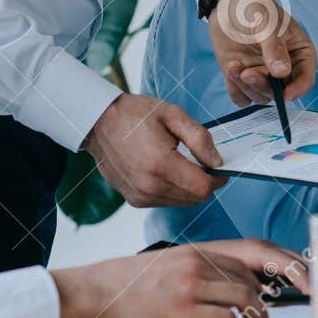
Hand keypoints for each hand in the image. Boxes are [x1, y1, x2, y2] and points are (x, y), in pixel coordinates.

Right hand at [52, 240, 304, 317]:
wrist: (96, 291)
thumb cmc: (129, 283)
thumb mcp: (169, 264)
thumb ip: (200, 271)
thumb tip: (229, 292)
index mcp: (196, 250)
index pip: (250, 255)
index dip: (274, 270)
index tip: (287, 286)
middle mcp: (197, 262)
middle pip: (249, 279)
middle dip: (265, 302)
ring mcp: (190, 285)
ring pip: (242, 298)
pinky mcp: (182, 310)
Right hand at [83, 93, 227, 207]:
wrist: (98, 123)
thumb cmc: (135, 115)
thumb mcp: (173, 115)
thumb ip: (200, 138)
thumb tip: (217, 161)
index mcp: (160, 165)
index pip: (203, 188)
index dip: (217, 179)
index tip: (219, 166)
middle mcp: (149, 187)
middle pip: (195, 198)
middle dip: (205, 182)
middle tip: (202, 160)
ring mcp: (140, 196)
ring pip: (182, 202)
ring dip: (189, 187)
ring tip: (182, 162)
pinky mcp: (134, 200)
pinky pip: (166, 201)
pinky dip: (174, 189)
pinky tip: (167, 169)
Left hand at [208, 0, 316, 104]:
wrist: (229, 1)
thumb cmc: (255, 6)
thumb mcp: (267, 22)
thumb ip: (274, 47)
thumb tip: (281, 72)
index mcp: (299, 53)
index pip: (305, 79)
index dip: (297, 90)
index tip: (285, 94)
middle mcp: (283, 69)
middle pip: (280, 92)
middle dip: (264, 86)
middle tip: (247, 73)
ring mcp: (263, 75)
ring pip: (260, 96)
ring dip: (246, 86)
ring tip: (234, 66)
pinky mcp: (243, 78)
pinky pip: (242, 97)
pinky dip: (236, 90)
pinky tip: (230, 71)